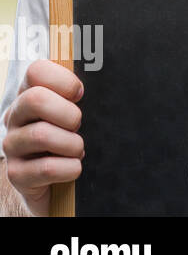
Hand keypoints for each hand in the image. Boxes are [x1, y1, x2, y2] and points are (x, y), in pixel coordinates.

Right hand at [1, 60, 84, 216]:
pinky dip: (69, 168)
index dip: (63, 80)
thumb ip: (79, 96)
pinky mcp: (16, 174)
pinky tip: (73, 168)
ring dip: (72, 144)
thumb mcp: (75, 113)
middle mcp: (15, 117)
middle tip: (78, 125)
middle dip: (68, 113)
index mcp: (29, 95)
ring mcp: (12, 145)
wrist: (56, 183)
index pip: (36, 71)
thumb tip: (108, 78)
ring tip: (78, 150)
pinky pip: (47, 168)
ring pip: (41, 134)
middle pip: (35, 99)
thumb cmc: (71, 139)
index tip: (80, 94)